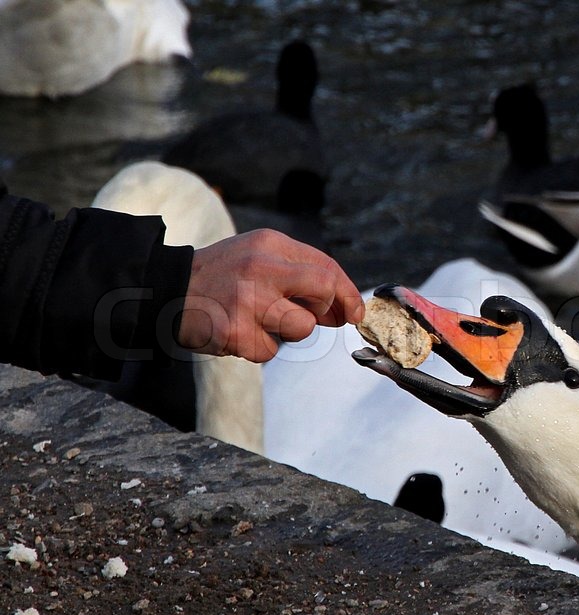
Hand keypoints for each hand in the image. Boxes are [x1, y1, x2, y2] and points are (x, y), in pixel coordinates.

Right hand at [178, 229, 363, 361]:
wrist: (165, 290)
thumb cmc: (222, 275)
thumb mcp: (258, 255)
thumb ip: (299, 273)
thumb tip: (340, 309)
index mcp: (270, 244)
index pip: (327, 267)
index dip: (348, 293)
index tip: (355, 311)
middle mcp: (261, 268)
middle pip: (324, 291)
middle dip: (332, 310)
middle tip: (326, 319)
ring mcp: (248, 301)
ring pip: (302, 328)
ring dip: (289, 331)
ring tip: (261, 319)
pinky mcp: (235, 333)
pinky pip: (271, 350)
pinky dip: (261, 346)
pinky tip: (240, 331)